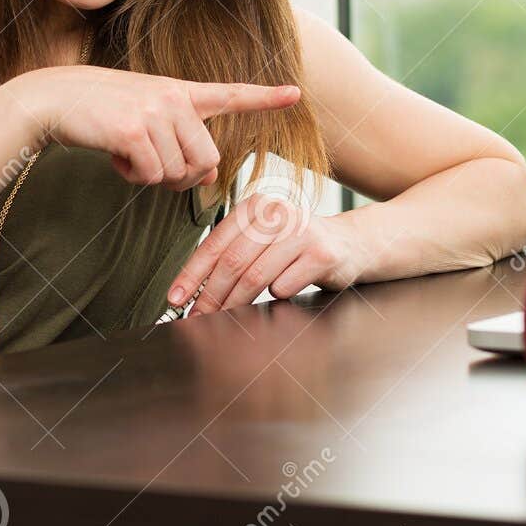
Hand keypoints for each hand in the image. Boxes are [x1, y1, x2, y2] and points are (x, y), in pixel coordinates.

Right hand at [9, 66, 299, 191]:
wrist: (51, 99)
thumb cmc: (98, 113)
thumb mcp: (145, 118)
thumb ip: (179, 139)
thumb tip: (205, 175)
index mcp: (180, 92)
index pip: (230, 93)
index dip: (265, 97)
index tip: (296, 94)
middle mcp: (173, 97)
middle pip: (206, 160)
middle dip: (182, 176)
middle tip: (151, 166)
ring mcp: (154, 110)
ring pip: (178, 172)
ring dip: (152, 177)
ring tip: (127, 153)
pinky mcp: (133, 128)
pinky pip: (150, 175)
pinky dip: (132, 177)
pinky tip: (114, 156)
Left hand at [168, 193, 362, 315]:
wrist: (350, 243)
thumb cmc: (298, 246)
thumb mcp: (264, 239)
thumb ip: (233, 253)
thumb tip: (192, 290)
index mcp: (256, 206)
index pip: (215, 243)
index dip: (192, 274)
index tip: (176, 298)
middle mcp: (277, 213)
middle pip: (232, 262)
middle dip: (210, 296)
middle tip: (197, 317)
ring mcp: (301, 232)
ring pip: (255, 276)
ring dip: (235, 304)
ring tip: (223, 318)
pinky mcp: (321, 254)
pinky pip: (284, 286)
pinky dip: (275, 297)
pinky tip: (279, 294)